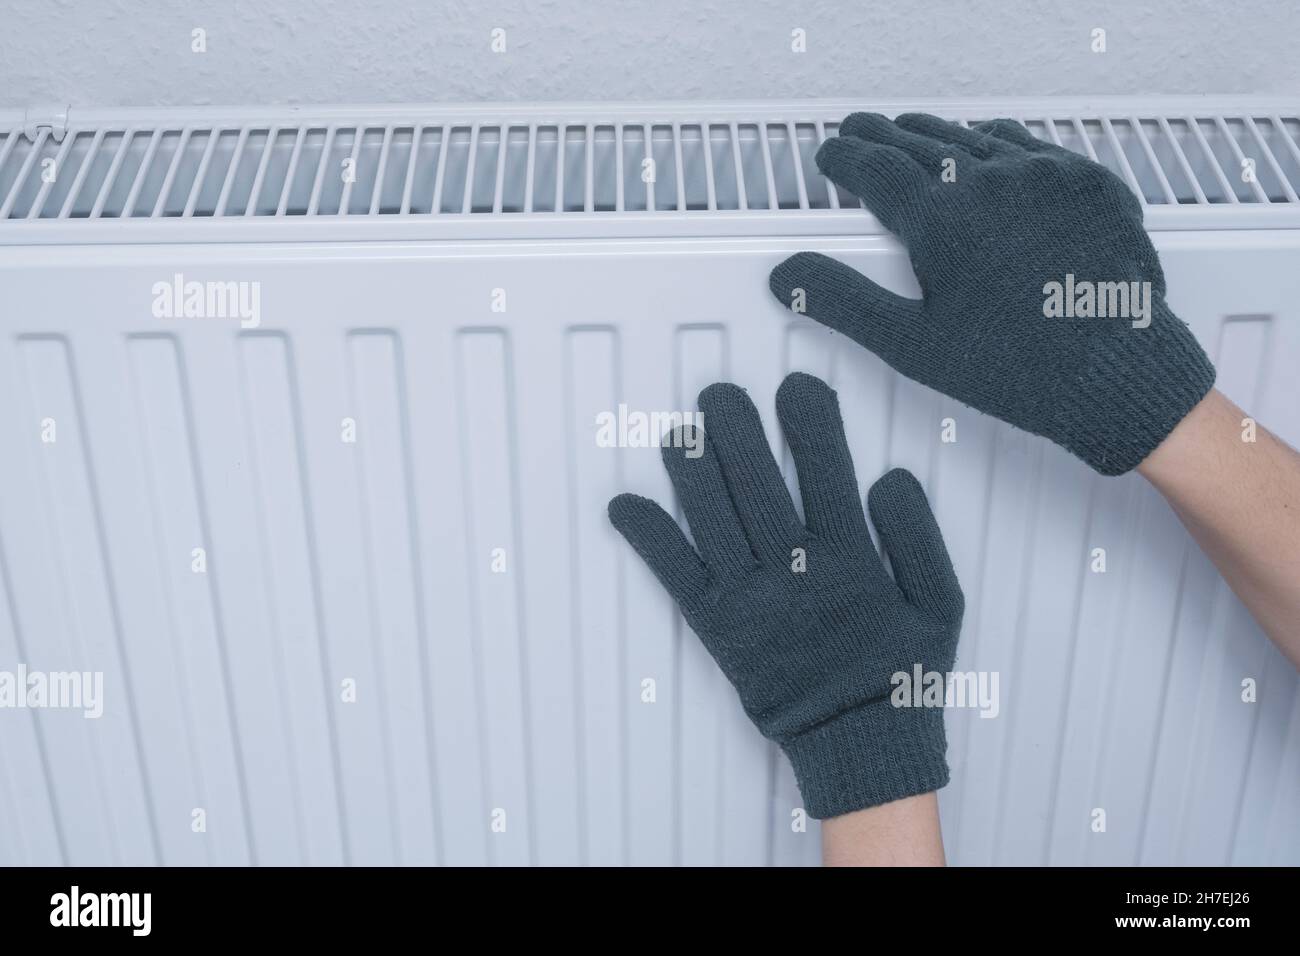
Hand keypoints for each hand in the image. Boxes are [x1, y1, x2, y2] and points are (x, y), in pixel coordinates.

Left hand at [608, 372, 962, 817]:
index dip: (810, 424)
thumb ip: (918, 538)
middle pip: (757, 487)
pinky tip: (627, 506)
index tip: (796, 387)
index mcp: (849, 561)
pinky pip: (679, 577)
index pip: (826, 473)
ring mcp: (752, 600)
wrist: (860, 746)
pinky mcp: (719, 628)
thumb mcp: (941, 606)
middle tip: (719, 395)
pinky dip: (651, 539)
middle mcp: (794, 573)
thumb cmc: (900, 675)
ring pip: (713, 521)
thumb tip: (891, 476)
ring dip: (691, 472)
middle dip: (736, 433)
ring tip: (678, 432)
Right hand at [769, 112, 1215, 475]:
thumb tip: (790, 276)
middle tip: (861, 134)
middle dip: (883, 136)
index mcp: (942, 219)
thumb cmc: (1019, 368)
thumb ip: (843, 301)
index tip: (831, 154)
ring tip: (913, 134)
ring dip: (936, 135)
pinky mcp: (1087, 183)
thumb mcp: (912, 344)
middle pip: (921, 142)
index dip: (845, 158)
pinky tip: (989, 145)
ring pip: (974, 136)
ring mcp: (1046, 177)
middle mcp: (993, 182)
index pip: (874, 168)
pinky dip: (998, 141)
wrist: (1118, 372)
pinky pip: (1032, 145)